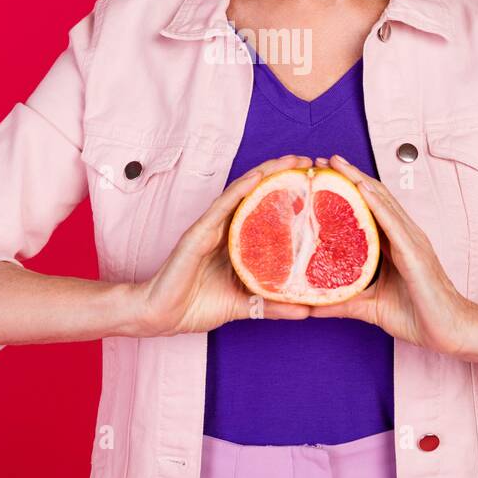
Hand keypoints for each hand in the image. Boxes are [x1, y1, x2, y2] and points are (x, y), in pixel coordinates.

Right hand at [135, 154, 314, 336]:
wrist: (162, 317)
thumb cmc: (196, 306)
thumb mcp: (245, 306)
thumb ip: (273, 305)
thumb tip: (307, 311)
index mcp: (236, 243)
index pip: (265, 211)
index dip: (288, 194)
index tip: (315, 184)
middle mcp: (225, 229)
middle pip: (256, 194)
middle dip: (282, 175)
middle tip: (308, 162)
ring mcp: (211, 228)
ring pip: (242, 192)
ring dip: (267, 173)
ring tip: (290, 161)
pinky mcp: (199, 232)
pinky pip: (222, 207)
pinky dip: (240, 190)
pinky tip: (258, 177)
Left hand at [309, 154, 477, 360]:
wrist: (451, 332)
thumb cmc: (419, 317)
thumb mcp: (371, 307)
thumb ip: (343, 302)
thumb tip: (311, 306)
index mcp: (396, 245)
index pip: (370, 209)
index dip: (348, 190)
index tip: (324, 176)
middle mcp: (404, 236)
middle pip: (374, 197)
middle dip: (349, 176)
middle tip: (323, 160)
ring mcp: (411, 240)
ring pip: (382, 201)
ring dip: (358, 179)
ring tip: (336, 164)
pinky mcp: (414, 251)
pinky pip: (392, 222)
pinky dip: (376, 202)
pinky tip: (361, 187)